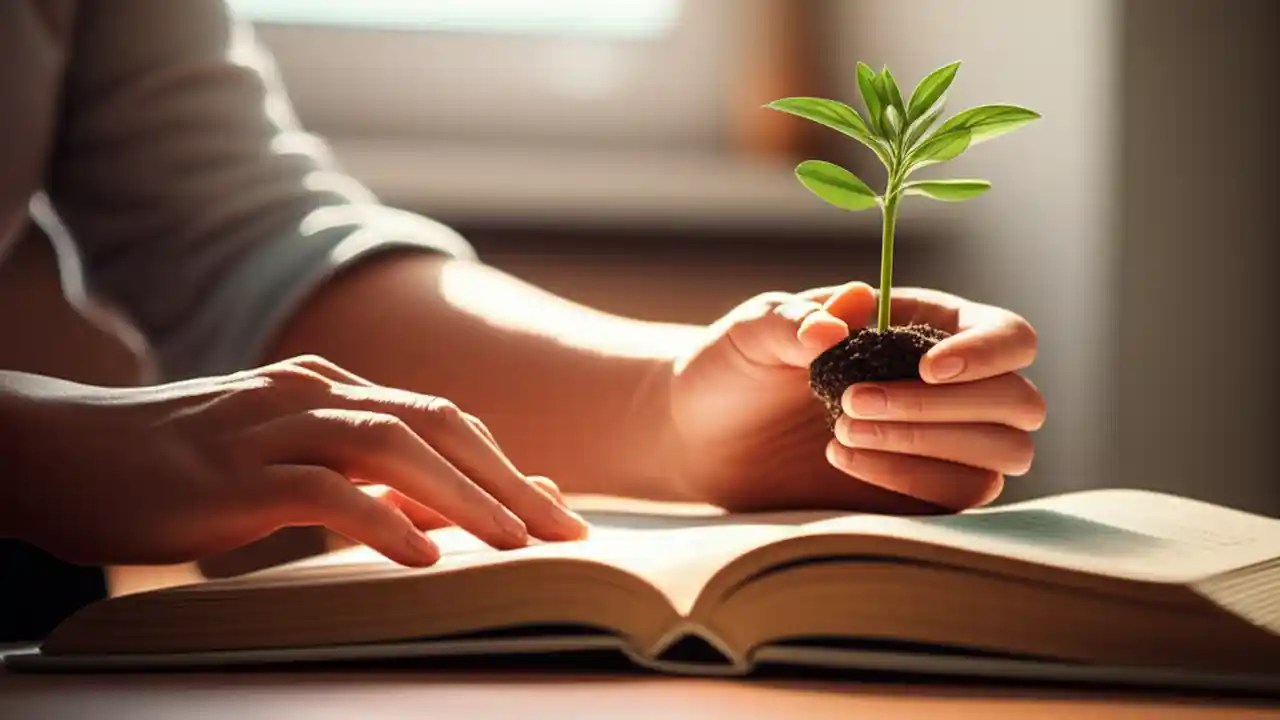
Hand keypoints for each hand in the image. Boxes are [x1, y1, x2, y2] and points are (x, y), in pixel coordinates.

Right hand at [0, 356, 585, 566]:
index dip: (505, 466)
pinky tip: (421, 554)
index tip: (557, 513)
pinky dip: (379, 518)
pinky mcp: (235, 468)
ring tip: (515, 543)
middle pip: (437, 425)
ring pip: (392, 446)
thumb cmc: (187, 470)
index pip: (443, 422)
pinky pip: (322, 488)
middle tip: (564, 532)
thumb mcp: (289, 471)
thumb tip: (443, 511)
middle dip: (508, 479)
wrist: (70, 455)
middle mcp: (314, 394)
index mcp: (334, 393)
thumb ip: (364, 481)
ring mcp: (274, 424)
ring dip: (462, 495)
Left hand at [667, 283, 1043, 511]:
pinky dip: (910, 481)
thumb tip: (838, 321)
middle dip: (945, 409)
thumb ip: (794, 318)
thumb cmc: (736, 365)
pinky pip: (960, 497)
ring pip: (1004, 454)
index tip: (928, 370)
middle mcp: (950, 385)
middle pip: (1020, 402)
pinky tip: (842, 460)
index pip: (1011, 336)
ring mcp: (943, 444)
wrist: (702, 435)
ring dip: (931, 446)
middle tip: (850, 404)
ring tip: (841, 432)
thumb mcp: (754, 328)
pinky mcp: (922, 493)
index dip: (988, 352)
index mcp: (928, 325)